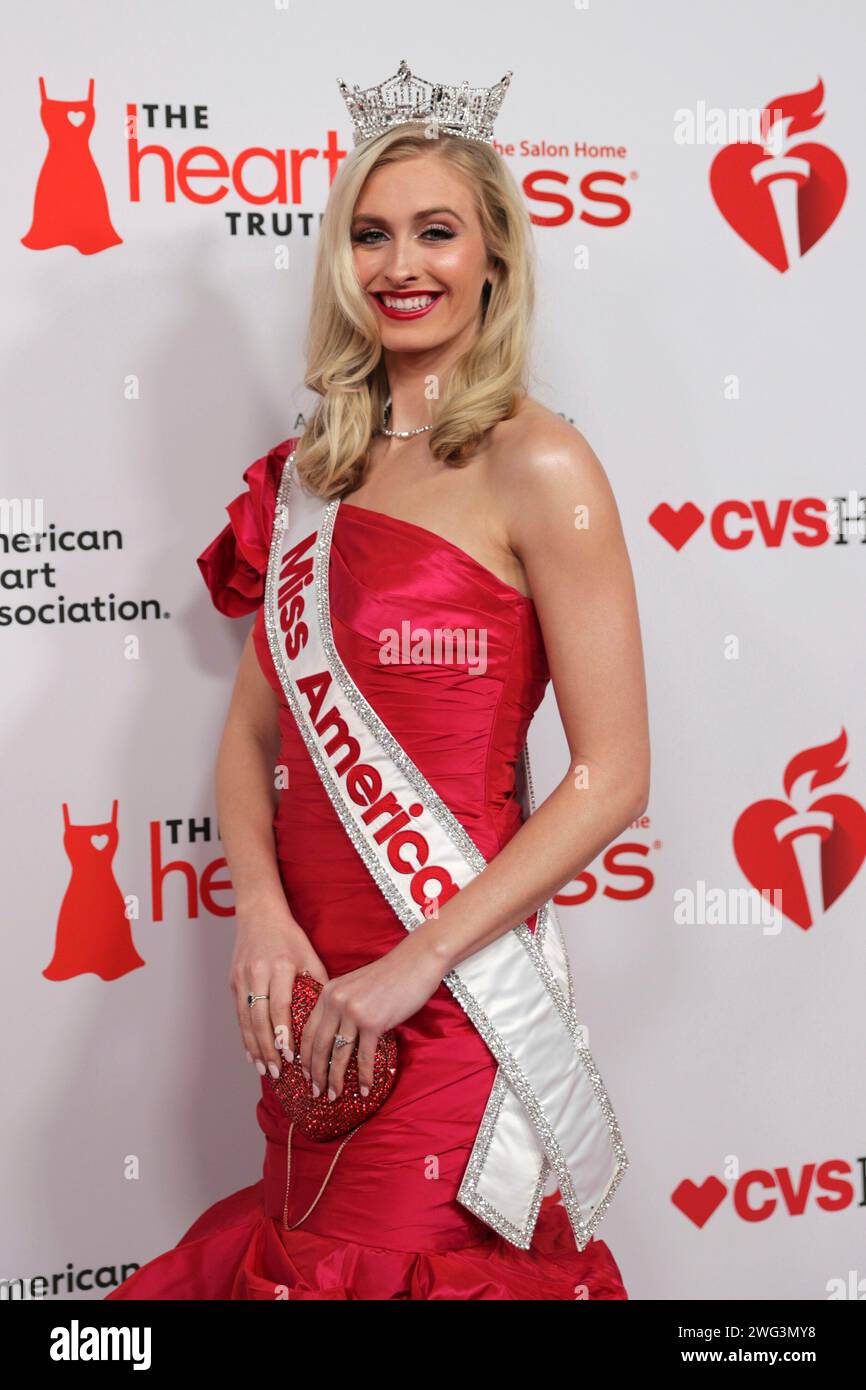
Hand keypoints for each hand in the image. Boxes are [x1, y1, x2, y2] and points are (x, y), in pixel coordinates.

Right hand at [229, 897, 328, 1080]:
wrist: (258, 915)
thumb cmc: (290, 937)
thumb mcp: (310, 955)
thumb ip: (317, 984)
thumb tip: (331, 1016)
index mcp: (279, 966)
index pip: (280, 1007)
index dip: (283, 1034)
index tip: (291, 1057)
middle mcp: (257, 973)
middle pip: (260, 1019)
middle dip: (268, 1049)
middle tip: (277, 1073)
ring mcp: (241, 978)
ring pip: (246, 1020)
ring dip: (254, 1048)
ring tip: (264, 1070)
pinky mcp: (233, 982)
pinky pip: (239, 1014)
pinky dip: (245, 1036)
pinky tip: (252, 1053)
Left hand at [299, 934, 446, 1100]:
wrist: (415, 962)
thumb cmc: (388, 976)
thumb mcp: (353, 986)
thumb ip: (339, 1005)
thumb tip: (334, 1037)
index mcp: (328, 992)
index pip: (307, 1030)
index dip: (304, 1056)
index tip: (304, 1074)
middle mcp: (336, 1002)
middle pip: (319, 1046)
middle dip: (316, 1073)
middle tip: (316, 1093)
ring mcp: (354, 1012)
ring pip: (339, 1055)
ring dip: (335, 1080)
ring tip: (334, 1096)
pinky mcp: (374, 1022)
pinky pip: (365, 1057)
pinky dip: (364, 1076)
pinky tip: (365, 1090)